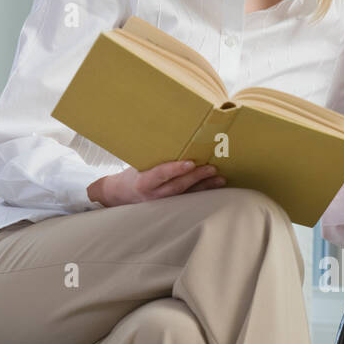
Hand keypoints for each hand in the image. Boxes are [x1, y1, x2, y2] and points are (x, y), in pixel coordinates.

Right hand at [88, 160, 225, 207]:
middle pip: (178, 186)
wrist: (123, 195)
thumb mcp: (139, 164)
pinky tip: (215, 187)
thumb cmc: (134, 173)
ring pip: (187, 195)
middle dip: (196, 177)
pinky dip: (203, 193)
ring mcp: (163, 204)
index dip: (175, 169)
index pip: (160, 174)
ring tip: (220, 179)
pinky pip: (189, 200)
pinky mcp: (171, 207)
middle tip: (212, 168)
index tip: (190, 162)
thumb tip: (174, 136)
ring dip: (205, 187)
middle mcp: (154, 196)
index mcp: (143, 182)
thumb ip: (154, 157)